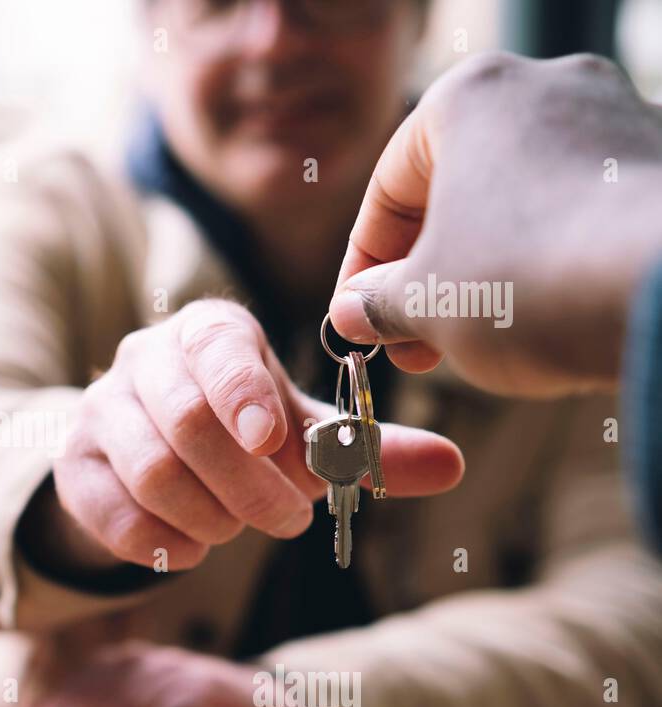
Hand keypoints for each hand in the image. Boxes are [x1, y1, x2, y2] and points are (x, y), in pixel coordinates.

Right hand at [37, 299, 463, 573]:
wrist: (146, 456)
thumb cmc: (241, 434)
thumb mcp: (301, 436)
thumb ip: (364, 448)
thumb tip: (450, 466)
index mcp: (208, 332)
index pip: (217, 347)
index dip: (246, 395)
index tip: (275, 444)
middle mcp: (144, 359)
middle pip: (186, 419)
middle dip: (246, 484)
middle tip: (290, 522)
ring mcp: (100, 410)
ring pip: (150, 469)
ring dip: (210, 515)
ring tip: (241, 531)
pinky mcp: (76, 466)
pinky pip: (112, 511)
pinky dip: (164, 539)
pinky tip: (195, 546)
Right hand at [330, 52, 661, 396]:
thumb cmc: (530, 281)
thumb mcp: (426, 304)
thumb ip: (377, 303)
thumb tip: (352, 312)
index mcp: (467, 98)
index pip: (387, 192)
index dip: (361, 270)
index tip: (357, 321)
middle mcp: (545, 87)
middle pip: (456, 192)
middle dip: (427, 274)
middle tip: (414, 342)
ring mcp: (614, 118)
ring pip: (521, 203)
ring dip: (486, 271)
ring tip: (478, 341)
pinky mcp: (661, 163)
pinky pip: (582, 214)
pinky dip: (552, 261)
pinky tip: (546, 320)